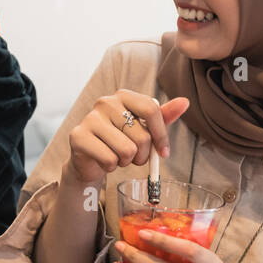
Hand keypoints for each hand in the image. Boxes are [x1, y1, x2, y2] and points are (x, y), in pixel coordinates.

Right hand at [64, 91, 188, 186]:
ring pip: (126, 150)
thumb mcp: (145, 128)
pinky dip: (111, 166)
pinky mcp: (78, 136)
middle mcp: (105, 102)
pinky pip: (109, 159)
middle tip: (134, 157)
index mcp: (123, 96)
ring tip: (117, 157)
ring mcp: (90, 118)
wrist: (91, 158)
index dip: (161, 135)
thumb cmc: (121, 141)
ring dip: (126, 161)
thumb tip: (184, 102)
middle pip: (141, 135)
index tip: (164, 152)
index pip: (151, 109)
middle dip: (142, 155)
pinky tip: (104, 160)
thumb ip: (163, 116)